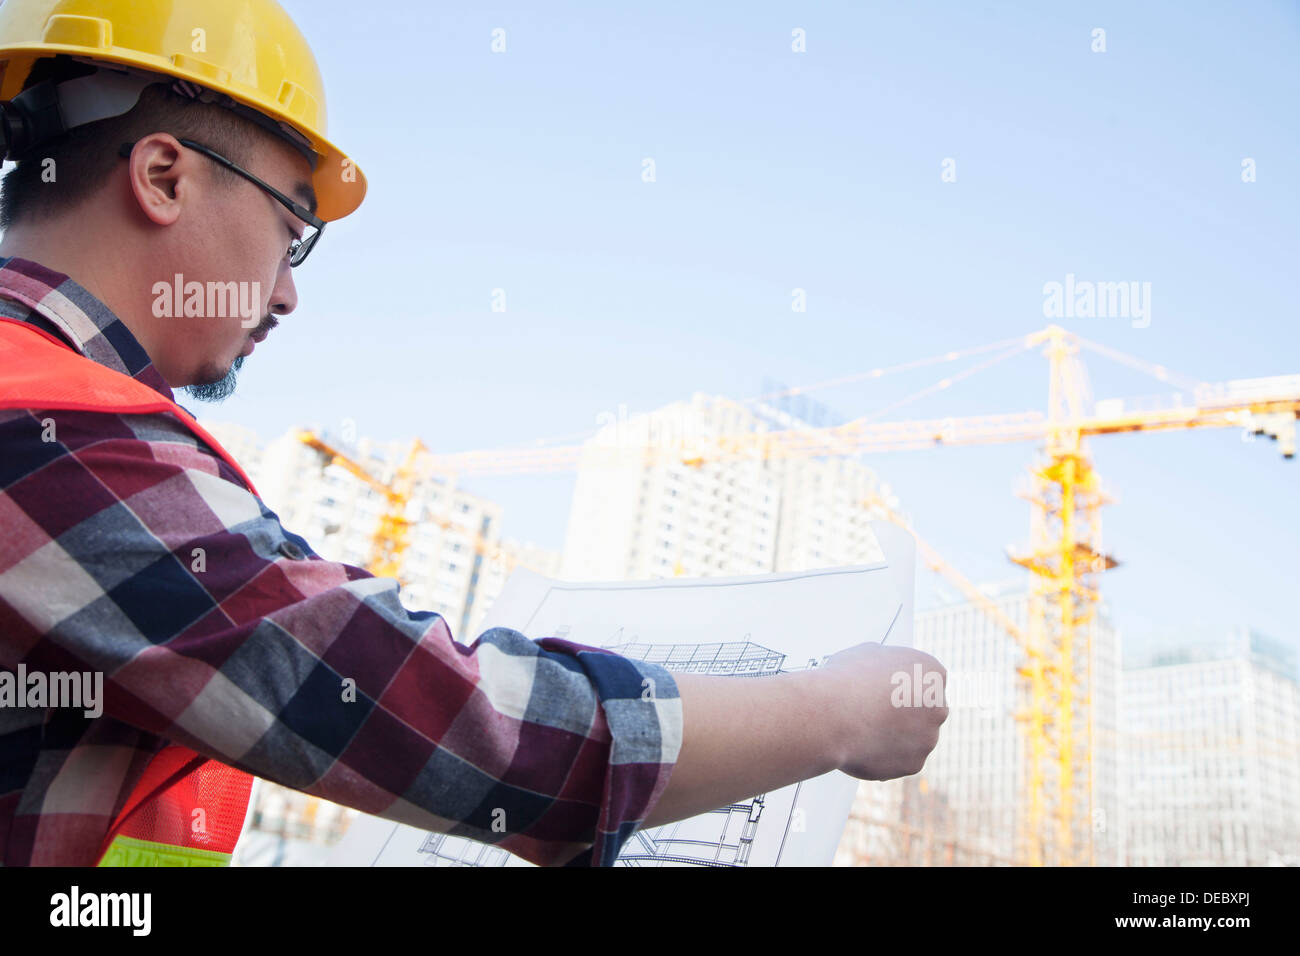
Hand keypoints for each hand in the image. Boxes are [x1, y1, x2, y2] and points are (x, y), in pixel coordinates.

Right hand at [818, 642, 948, 780]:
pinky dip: (884, 756)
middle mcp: (938, 707)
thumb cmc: (846, 681)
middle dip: (905, 714)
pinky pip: (900, 760)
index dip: (904, 686)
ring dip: (894, 736)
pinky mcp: (913, 765)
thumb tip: (881, 671)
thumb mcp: (868, 653)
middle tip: (877, 712)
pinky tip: (862, 745)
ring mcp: (928, 738)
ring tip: (862, 728)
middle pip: (926, 712)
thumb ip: (886, 664)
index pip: (928, 681)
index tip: (889, 690)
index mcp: (932, 673)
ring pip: (913, 739)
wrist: (833, 715)